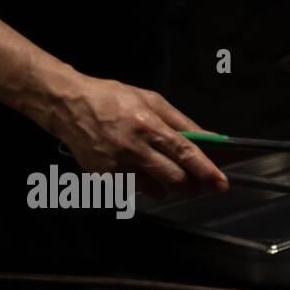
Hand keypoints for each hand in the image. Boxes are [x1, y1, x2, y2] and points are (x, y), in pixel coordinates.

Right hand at [39, 74, 228, 197]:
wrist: (67, 105)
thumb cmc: (111, 98)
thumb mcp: (151, 100)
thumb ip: (182, 122)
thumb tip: (208, 139)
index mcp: (147, 126)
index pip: (186, 154)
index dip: (207, 172)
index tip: (221, 184)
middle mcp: (133, 148)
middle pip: (175, 180)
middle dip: (190, 185)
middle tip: (195, 182)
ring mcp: (117, 166)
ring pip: (156, 190)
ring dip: (165, 185)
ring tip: (155, 165)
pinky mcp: (104, 177)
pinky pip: (134, 190)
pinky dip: (141, 182)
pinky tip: (132, 165)